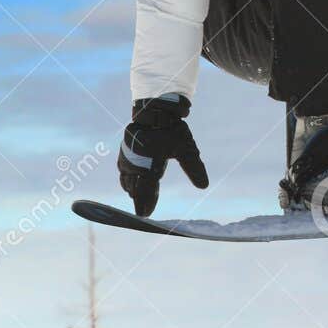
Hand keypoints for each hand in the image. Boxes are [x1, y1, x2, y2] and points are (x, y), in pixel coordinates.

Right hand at [117, 93, 208, 216]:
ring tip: (138, 198)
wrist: (155, 112)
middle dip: (140, 198)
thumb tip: (204, 186)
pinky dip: (128, 180)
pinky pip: (123, 172)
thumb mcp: (187, 150)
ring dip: (134, 189)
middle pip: (135, 188)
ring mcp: (128, 158)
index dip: (144, 203)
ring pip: (127, 181)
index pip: (146, 190)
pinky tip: (132, 184)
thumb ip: (194, 168)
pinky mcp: (124, 154)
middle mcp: (135, 163)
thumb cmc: (172, 131)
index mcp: (150, 164)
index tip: (144, 215)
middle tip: (145, 210)